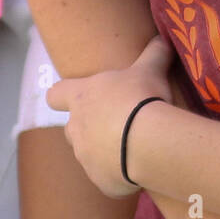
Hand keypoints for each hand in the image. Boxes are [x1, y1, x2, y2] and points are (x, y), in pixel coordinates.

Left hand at [46, 36, 174, 196]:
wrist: (147, 141)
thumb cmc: (140, 97)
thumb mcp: (150, 69)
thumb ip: (153, 53)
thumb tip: (164, 37)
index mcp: (81, 98)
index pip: (55, 95)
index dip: (63, 95)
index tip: (79, 96)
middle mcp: (76, 128)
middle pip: (72, 129)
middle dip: (90, 128)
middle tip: (119, 124)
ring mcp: (85, 158)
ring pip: (89, 154)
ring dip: (105, 152)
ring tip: (134, 148)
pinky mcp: (100, 181)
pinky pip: (108, 178)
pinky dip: (120, 175)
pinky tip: (141, 168)